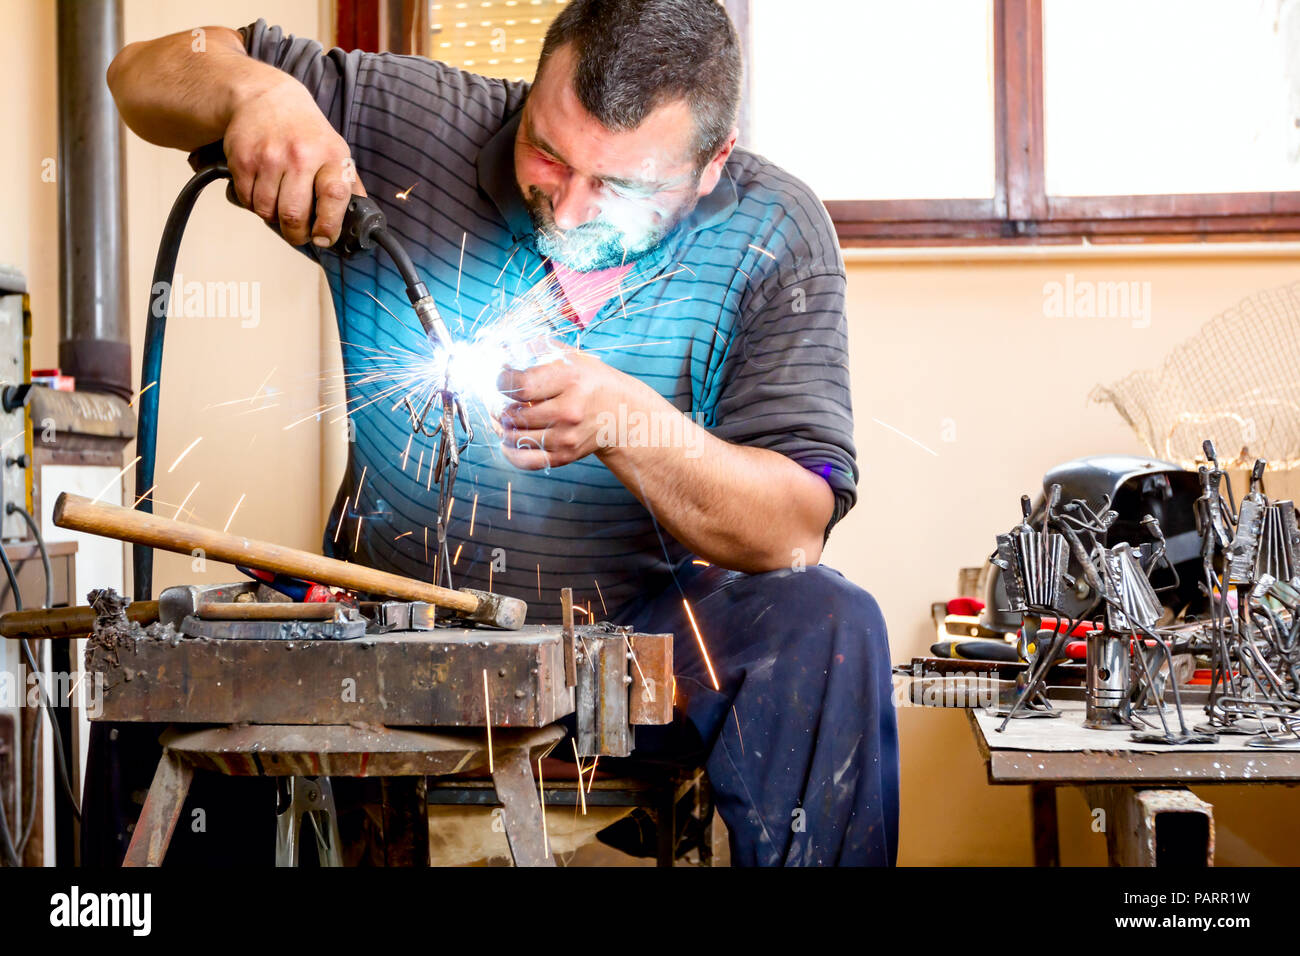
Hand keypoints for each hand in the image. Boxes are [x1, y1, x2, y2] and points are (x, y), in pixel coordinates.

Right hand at [223, 75, 363, 246]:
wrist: (265, 97)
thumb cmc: (305, 131)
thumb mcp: (335, 150)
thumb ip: (348, 184)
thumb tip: (363, 218)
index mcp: (330, 156)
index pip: (333, 196)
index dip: (328, 225)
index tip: (324, 238)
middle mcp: (300, 155)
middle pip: (294, 214)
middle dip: (296, 234)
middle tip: (298, 234)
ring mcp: (269, 156)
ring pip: (266, 210)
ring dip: (272, 216)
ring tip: (279, 203)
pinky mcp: (243, 158)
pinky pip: (246, 199)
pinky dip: (253, 203)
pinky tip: (262, 188)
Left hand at [494, 345, 647, 469]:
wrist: (621, 413)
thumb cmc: (589, 380)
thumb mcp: (570, 356)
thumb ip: (534, 347)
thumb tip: (499, 348)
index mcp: (570, 380)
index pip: (521, 386)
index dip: (502, 381)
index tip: (502, 378)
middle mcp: (569, 411)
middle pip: (513, 414)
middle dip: (496, 405)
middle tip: (494, 398)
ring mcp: (567, 437)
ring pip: (514, 438)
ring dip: (500, 426)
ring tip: (501, 415)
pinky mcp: (565, 456)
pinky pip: (525, 461)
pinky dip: (509, 451)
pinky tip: (508, 438)